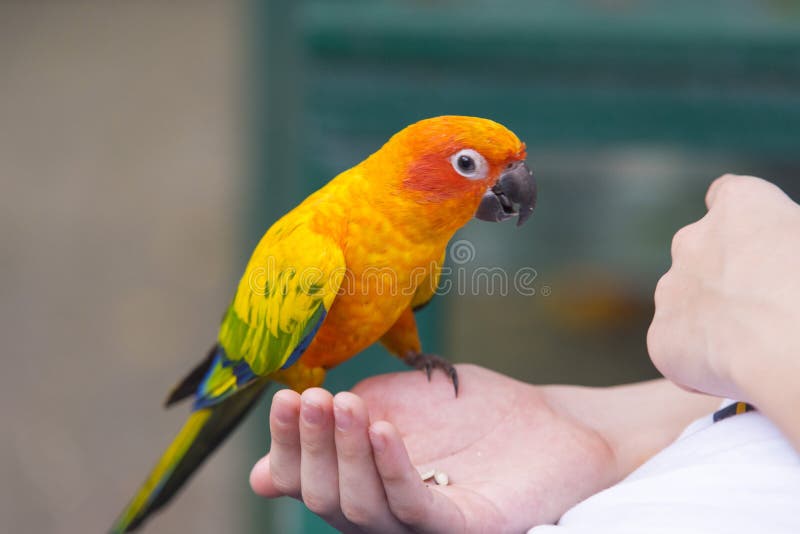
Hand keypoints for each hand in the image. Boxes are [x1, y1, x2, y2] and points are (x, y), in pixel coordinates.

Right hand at [249, 365, 619, 532]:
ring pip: (361, 507)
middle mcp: (385, 513)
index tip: (284, 399)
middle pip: (326, 498)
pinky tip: (382, 428)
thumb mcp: (397, 400)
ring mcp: (423, 524)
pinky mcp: (463, 526)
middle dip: (310, 446)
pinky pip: (416, 507)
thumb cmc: (471, 411)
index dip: (286, 446)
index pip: (306, 481)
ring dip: (344, 452)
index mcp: (363, 483)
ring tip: (344, 403)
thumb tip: (277, 437)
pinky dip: (392, 468)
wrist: (550, 422)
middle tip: (309, 398)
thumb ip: (346, 414)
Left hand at [648, 174, 799, 408]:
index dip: (740, 221)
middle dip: (721, 275)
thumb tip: (785, 254)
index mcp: (740, 205)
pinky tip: (735, 374)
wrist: (795, 348)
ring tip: (753, 345)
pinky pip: (677, 348)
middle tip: (762, 307)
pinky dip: (699, 362)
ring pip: (685, 301)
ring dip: (709, 318)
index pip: (725, 195)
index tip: (751, 239)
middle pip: (700, 252)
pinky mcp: (660, 338)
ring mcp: (671, 289)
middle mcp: (693, 240)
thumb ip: (789, 235)